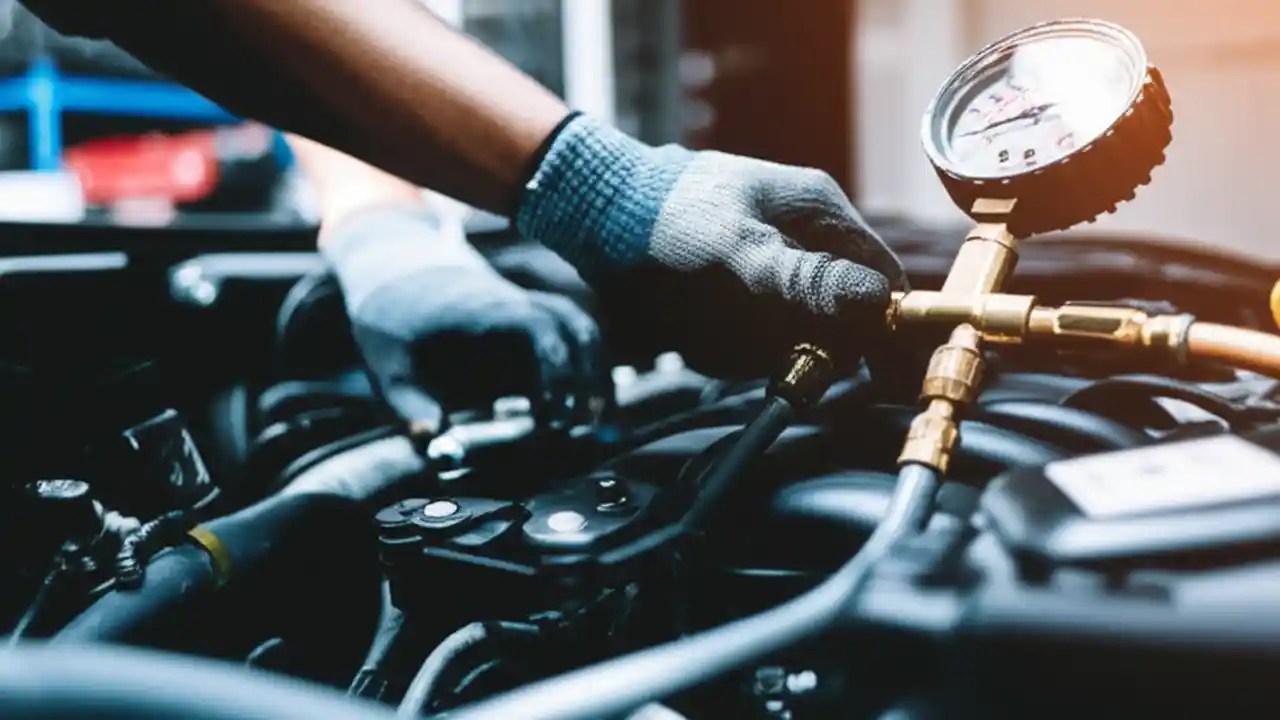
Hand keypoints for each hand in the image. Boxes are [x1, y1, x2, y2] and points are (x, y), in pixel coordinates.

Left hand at [324, 205, 604, 432]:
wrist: (392, 268)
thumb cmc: (389, 317)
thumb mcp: (386, 362)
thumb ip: (408, 402)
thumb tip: (431, 436)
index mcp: (485, 309)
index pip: (540, 327)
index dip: (556, 369)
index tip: (551, 414)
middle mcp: (514, 303)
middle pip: (576, 325)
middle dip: (591, 375)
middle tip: (586, 428)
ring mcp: (524, 308)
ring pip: (581, 326)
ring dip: (595, 370)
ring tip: (595, 421)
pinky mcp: (525, 319)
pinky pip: (569, 335)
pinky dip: (583, 367)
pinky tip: (578, 409)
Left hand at [517, 115, 905, 377]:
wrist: (591, 215)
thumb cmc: (663, 220)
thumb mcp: (738, 252)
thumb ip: (807, 281)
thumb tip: (878, 304)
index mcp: (818, 209)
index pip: (879, 277)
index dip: (874, 324)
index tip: (847, 359)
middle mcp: (801, 236)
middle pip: (834, 315)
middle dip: (792, 340)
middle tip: (744, 334)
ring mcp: (768, 264)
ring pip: (787, 334)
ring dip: (747, 345)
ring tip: (703, 320)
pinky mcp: (736, 289)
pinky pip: (746, 338)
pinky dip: (719, 345)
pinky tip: (687, 326)